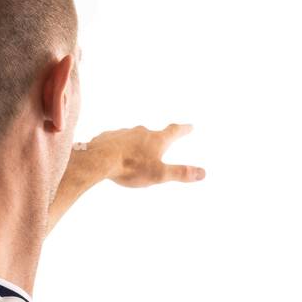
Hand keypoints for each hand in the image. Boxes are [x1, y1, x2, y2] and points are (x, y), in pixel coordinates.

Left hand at [49, 124, 201, 231]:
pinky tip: (115, 156)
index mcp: (156, 140)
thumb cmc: (131, 167)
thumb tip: (203, 173)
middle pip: (153, 134)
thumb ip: (180, 173)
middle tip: (161, 142)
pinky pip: (117, 141)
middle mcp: (141, 132)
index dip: (183, 129)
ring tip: (135, 155)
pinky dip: (119, 147)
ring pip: (133, 137)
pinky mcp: (108, 137)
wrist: (99, 159)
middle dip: (157, 139)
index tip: (189, 126)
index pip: (174, 131)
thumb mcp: (160, 175)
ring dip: (136, 144)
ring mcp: (124, 133)